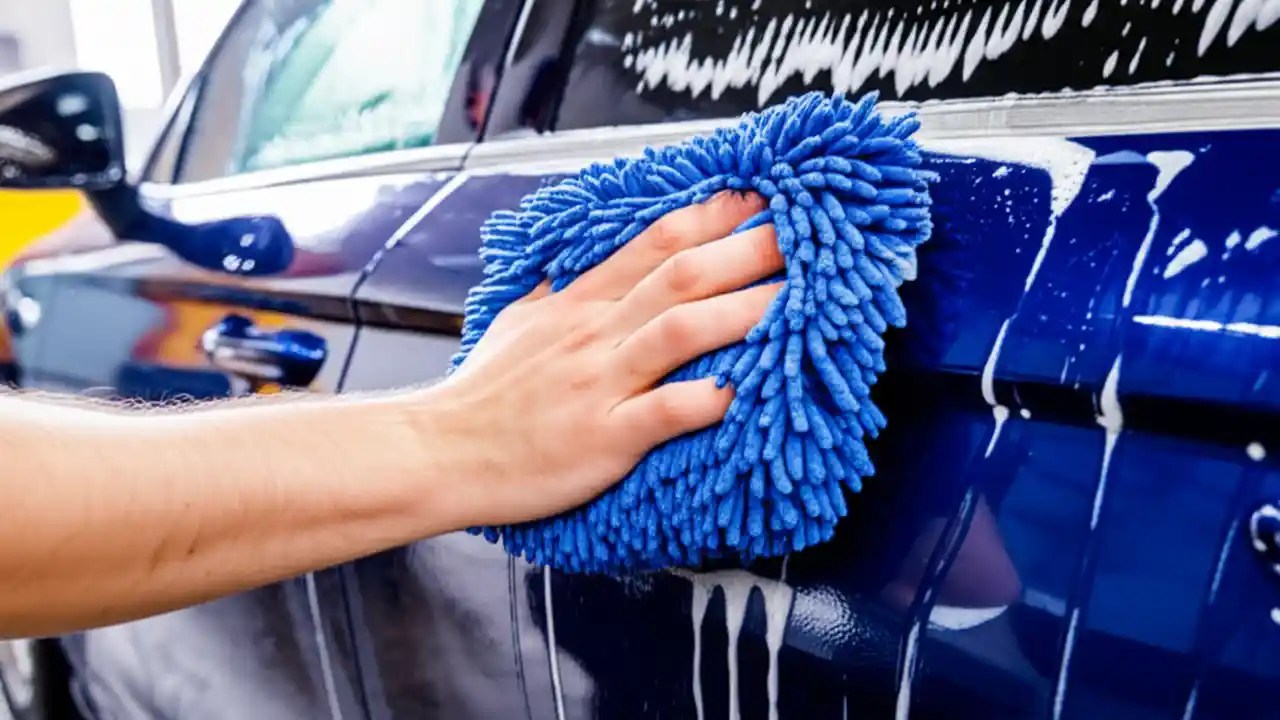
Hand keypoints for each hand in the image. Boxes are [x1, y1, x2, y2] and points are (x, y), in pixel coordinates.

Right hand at [425, 191, 782, 527]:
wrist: (442, 452)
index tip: (759, 199)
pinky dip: (703, 400)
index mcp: (580, 303)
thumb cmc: (484, 395)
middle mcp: (595, 333)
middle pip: (681, 275)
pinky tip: (741, 392)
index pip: (654, 242)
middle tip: (803, 233)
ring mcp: (599, 383)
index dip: (711, 217)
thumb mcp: (518, 322)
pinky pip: (661, 413)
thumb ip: (558, 291)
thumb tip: (577, 264)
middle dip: (746, 250)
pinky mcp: (603, 438)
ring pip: (680, 331)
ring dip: (742, 311)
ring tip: (797, 299)